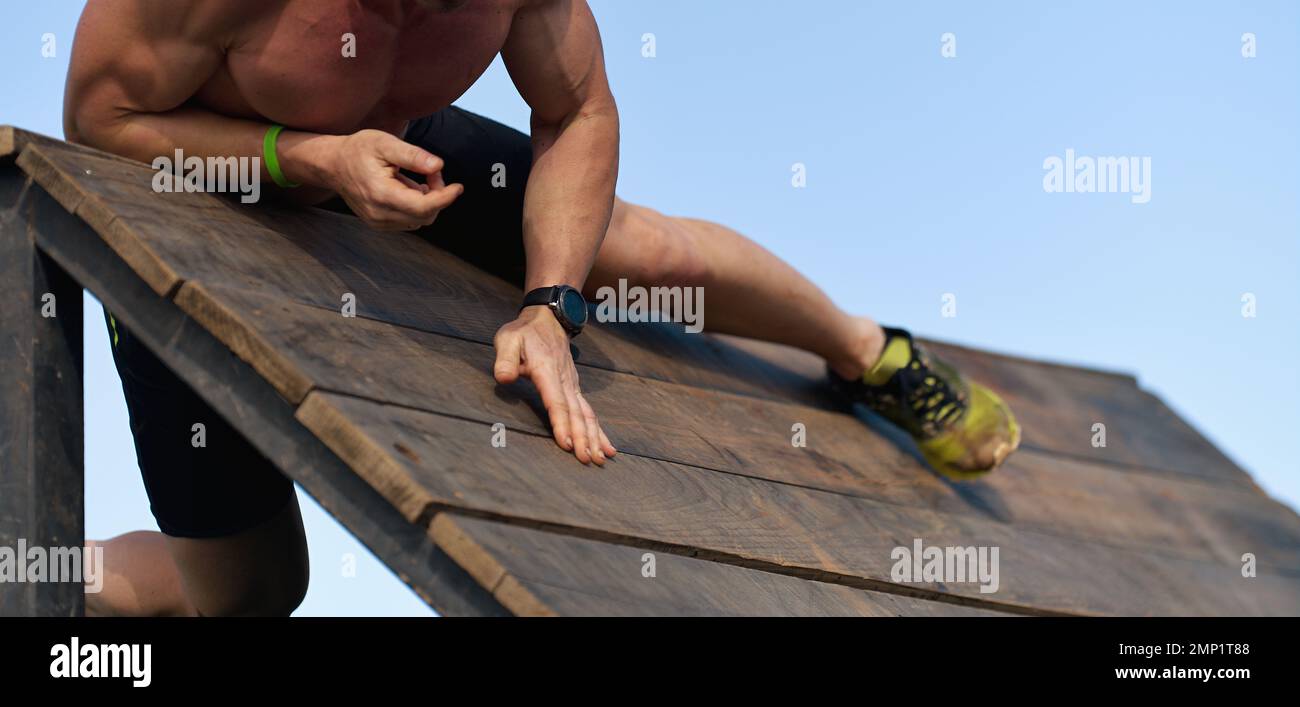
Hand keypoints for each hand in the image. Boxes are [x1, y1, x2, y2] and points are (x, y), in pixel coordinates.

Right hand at [323, 129, 463, 230]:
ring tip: (418, 179)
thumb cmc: (358, 150)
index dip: (445, 198)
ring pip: (419, 220)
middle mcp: (379, 214)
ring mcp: (378, 222)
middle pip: (425, 216)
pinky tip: (409, 189)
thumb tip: (438, 166)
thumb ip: (412, 155)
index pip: (423, 207)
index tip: (458, 187)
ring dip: (428, 202)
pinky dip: (417, 207)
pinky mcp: (379, 223)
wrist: (332, 164)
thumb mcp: (385, 143)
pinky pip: (409, 221)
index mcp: (381, 194)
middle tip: (432, 173)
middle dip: (437, 196)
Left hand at [493, 306, 616, 464]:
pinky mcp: (575, 389)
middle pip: (576, 413)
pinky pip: (589, 412)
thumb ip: (505, 359)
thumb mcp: (508, 340)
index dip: (561, 423)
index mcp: (547, 370)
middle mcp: (565, 380)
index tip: (566, 443)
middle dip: (582, 438)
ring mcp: (573, 385)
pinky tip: (607, 448)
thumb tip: (503, 378)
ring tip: (600, 459)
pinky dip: (598, 431)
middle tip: (587, 460)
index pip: (556, 401)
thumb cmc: (524, 333)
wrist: (547, 319)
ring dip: (593, 437)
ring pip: (586, 414)